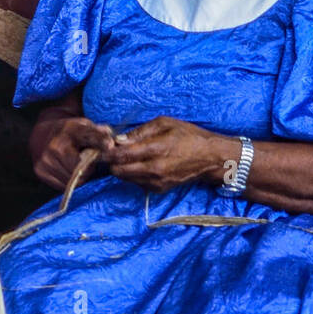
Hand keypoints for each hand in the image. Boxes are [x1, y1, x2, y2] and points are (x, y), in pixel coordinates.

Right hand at [31, 115, 115, 191]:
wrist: (46, 136)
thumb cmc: (73, 133)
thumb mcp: (87, 127)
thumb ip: (101, 134)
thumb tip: (113, 144)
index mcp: (70, 129)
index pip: (88, 138)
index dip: (99, 144)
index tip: (109, 146)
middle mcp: (54, 145)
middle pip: (81, 169)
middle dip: (89, 168)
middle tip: (89, 162)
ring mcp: (45, 160)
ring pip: (72, 180)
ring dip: (80, 176)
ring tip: (78, 165)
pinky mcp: (41, 171)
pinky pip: (63, 186)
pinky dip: (69, 181)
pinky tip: (68, 170)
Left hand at [106, 117, 231, 193]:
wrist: (210, 158)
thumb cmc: (188, 135)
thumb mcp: (165, 123)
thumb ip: (140, 132)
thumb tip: (119, 140)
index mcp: (156, 149)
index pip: (121, 155)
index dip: (107, 152)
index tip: (102, 146)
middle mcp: (154, 169)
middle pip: (118, 171)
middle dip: (111, 162)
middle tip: (110, 152)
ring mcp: (156, 182)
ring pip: (125, 178)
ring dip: (122, 168)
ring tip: (127, 156)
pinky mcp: (159, 190)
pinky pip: (137, 183)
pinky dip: (133, 174)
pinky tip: (141, 164)